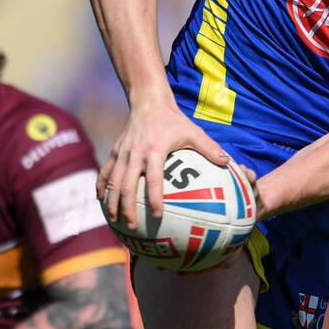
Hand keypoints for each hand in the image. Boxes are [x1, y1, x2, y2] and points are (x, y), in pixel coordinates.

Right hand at [98, 97, 230, 230]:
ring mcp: (123, 152)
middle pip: (127, 185)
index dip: (155, 199)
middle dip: (128, 208)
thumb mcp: (193, 131)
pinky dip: (101, 186)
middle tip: (133, 226)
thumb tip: (228, 163)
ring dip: (112, 202)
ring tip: (115, 220)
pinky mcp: (115, 151)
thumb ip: (209, 148)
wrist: (148, 101)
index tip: (158, 216)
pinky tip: (101, 201)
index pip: (154, 180)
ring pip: (113, 181)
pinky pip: (106, 172)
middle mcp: (136, 153)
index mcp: (155, 150)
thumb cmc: (173, 120)